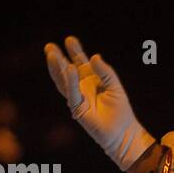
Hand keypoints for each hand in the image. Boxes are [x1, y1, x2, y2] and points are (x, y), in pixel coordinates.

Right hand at [44, 36, 154, 171]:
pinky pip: (72, 93)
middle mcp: (82, 88)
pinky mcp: (78, 109)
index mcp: (91, 80)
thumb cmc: (120, 111)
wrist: (123, 133)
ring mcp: (78, 98)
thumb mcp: (115, 87)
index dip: (75, 51)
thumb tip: (94, 56)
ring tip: (52, 54)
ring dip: (57, 68)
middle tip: (49, 46)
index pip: (81, 63)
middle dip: (58, 58)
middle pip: (67, 70)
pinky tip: (69, 69)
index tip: (69, 40)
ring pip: (64, 81)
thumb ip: (106, 72)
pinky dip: (70, 81)